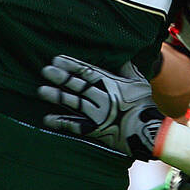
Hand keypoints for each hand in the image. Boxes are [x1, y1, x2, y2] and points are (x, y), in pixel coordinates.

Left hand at [38, 55, 164, 157]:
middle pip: (77, 85)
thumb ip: (129, 70)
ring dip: (57, 96)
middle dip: (60, 77)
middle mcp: (101, 97)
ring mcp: (97, 114)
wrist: (148, 131)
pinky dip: (60, 122)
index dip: (71, 65)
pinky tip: (47, 118)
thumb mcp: (140, 83)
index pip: (87, 71)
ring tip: (42, 91)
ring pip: (73, 103)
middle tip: (45, 70)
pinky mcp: (94, 129)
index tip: (57, 59)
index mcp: (111, 84)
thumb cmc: (145, 105)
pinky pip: (74, 125)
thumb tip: (124, 57)